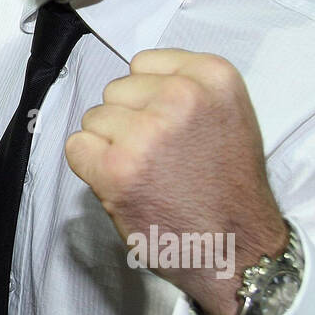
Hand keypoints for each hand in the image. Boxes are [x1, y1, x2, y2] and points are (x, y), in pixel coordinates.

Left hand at [64, 49, 287, 314]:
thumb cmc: (230, 189)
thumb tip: (135, 82)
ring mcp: (147, 132)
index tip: (170, 127)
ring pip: (94, 118)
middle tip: (161, 159)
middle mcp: (181, 97)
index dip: (149, 99)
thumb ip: (188, 88)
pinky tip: (123, 185)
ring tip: (147, 175)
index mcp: (213, 77)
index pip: (144, 64)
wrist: (238, 250)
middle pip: (116, 90)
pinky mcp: (118, 167)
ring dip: (110, 146)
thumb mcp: (228, 116)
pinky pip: (76, 147)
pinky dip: (90, 167)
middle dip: (128, 122)